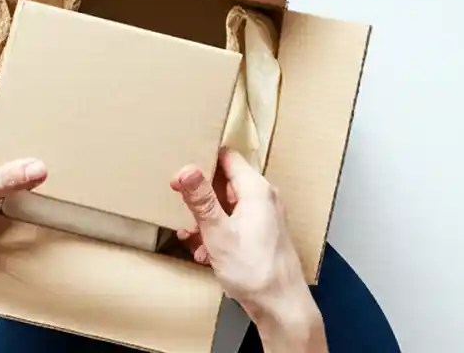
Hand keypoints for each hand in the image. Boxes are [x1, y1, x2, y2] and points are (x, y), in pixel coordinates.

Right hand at [171, 149, 325, 350]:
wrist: (281, 306)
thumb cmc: (254, 270)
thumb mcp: (218, 232)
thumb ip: (201, 200)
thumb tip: (186, 169)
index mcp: (256, 189)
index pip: (227, 157)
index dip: (202, 163)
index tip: (182, 177)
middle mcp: (264, 198)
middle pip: (225, 182)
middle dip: (201, 197)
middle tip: (181, 211)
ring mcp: (265, 216)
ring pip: (228, 206)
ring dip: (207, 219)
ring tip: (191, 237)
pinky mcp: (263, 233)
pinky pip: (236, 223)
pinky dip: (219, 232)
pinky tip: (205, 252)